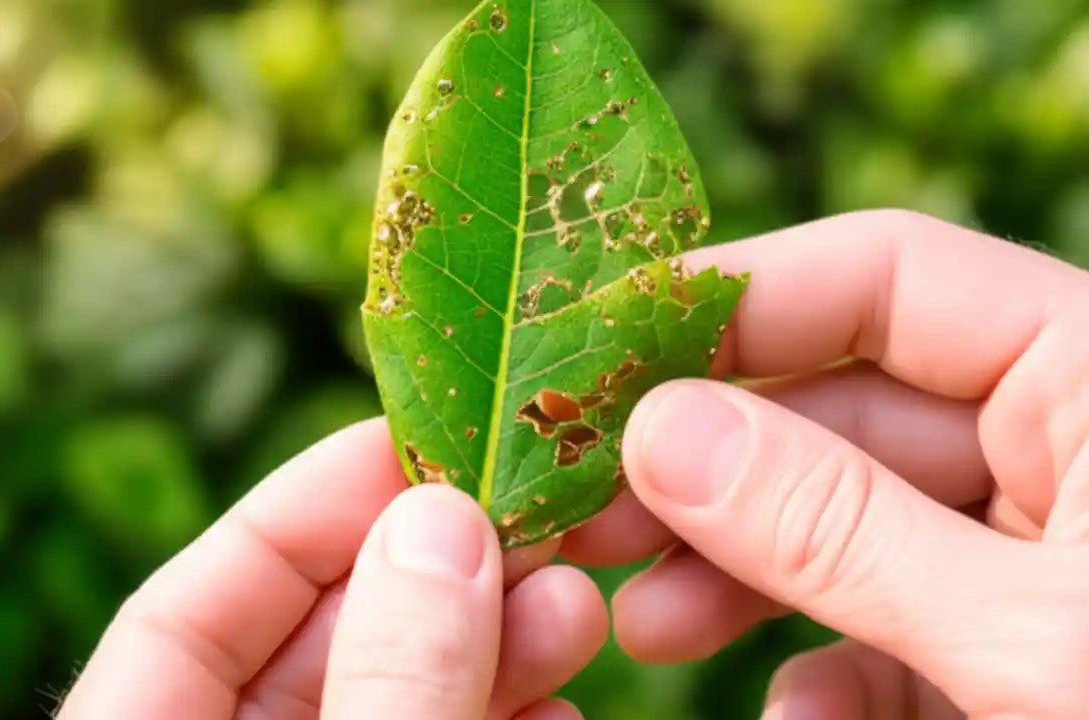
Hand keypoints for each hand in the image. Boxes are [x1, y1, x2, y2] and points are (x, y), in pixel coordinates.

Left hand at [57, 420, 606, 719]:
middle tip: (534, 519)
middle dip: (431, 576)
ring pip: (394, 696)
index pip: (189, 608)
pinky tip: (562, 707)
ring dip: (489, 646)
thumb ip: (388, 682)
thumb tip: (441, 522)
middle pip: (314, 644)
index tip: (415, 444)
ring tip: (575, 605)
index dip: (298, 510)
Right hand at [562, 210, 1088, 718]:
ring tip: (647, 626)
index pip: (886, 276)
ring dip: (738, 575)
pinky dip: (831, 668)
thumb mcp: (1024, 638)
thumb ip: (839, 529)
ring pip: (850, 523)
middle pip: (841, 413)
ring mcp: (1042, 549)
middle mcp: (1063, 443)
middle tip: (588, 514)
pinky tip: (796, 712)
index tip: (597, 353)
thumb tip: (659, 432)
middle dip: (705, 474)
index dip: (732, 303)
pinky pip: (902, 626)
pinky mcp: (1023, 642)